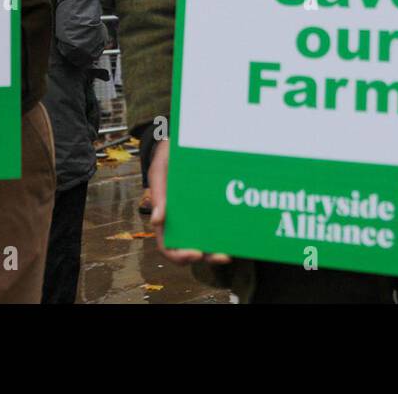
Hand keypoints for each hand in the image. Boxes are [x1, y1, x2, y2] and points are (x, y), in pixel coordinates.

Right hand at [148, 138, 231, 266]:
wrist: (183, 141)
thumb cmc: (168, 156)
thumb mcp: (159, 169)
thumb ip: (158, 192)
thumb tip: (157, 219)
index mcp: (165, 216)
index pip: (168, 244)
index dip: (179, 255)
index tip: (194, 254)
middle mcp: (182, 221)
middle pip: (191, 249)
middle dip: (207, 257)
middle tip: (222, 256)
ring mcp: (198, 216)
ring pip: (208, 242)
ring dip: (219, 251)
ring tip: (232, 250)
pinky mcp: (213, 208)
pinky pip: (220, 226)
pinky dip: (228, 234)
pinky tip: (240, 235)